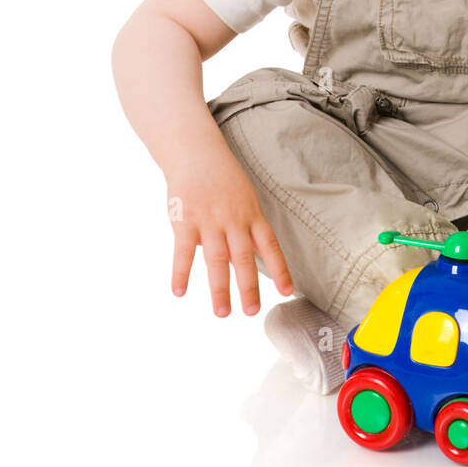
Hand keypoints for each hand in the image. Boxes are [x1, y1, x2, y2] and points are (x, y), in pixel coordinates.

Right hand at [166, 145, 294, 316]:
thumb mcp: (244, 200)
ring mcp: (209, 220)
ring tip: (223, 313)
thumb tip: (237, 266)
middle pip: (243, 258)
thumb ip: (242, 232)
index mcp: (252, 215)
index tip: (288, 292)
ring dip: (219, 288)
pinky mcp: (184, 220)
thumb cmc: (223, 181)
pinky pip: (182, 251)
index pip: (270, 246)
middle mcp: (233, 220)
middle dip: (249, 287)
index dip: (280, 269)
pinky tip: (179, 292)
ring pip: (216, 259)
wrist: (196, 153)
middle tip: (252, 313)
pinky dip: (181, 272)